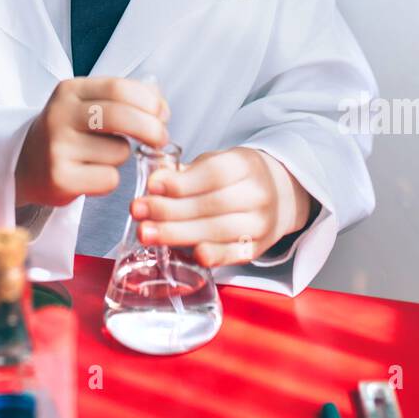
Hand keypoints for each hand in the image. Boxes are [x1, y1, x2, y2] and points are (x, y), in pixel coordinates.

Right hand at [15, 76, 170, 208]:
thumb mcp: (88, 105)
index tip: (162, 114)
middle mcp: (60, 115)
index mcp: (69, 90)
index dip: (149, 101)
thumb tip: (161, 106)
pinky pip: (109, 179)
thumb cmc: (69, 133)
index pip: (119, 87)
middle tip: (161, 139)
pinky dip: (111, 180)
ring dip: (123, 157)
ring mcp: (57, 147)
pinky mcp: (60, 178)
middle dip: (151, 129)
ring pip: (119, 151)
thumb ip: (125, 99)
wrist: (26, 166)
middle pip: (120, 116)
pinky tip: (93, 175)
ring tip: (103, 157)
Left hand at [129, 146, 317, 267]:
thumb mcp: (217, 161)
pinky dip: (213, 255)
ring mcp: (261, 224)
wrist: (281, 194)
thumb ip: (186, 171)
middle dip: (170, 210)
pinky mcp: (259, 248)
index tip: (151, 185)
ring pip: (218, 231)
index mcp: (246, 164)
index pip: (213, 174)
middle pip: (211, 205)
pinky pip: (235, 254)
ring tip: (146, 233)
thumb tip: (154, 178)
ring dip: (178, 234)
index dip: (181, 182)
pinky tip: (190, 255)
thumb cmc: (237, 176)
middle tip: (137, 211)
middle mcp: (258, 194)